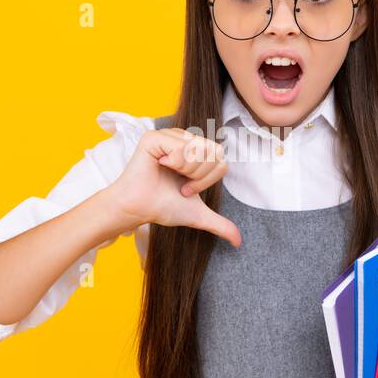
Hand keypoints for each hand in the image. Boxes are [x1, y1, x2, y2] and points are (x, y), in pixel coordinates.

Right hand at [108, 127, 241, 247]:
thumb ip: (220, 224)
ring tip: (169, 174)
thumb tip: (238, 242)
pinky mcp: (155, 136)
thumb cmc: (162, 207)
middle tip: (179, 183)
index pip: (221, 160)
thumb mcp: (198, 214)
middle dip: (199, 176)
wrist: (139, 209)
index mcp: (196, 151)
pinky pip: (181, 148)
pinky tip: (160, 165)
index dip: (207, 180)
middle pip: (214, 152)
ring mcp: (170, 135)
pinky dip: (175, 163)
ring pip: (199, 149)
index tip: (186, 189)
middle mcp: (184, 139)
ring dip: (186, 171)